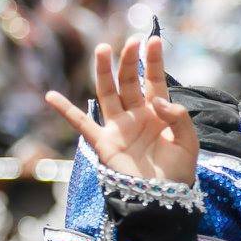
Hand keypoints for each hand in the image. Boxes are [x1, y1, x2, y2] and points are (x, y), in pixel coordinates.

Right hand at [44, 35, 197, 183]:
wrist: (163, 200)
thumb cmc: (179, 172)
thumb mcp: (189, 141)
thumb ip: (178, 117)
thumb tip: (154, 99)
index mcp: (159, 114)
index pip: (154, 81)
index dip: (153, 61)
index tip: (154, 40)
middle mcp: (136, 116)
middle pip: (129, 82)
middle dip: (128, 61)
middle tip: (130, 41)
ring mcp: (119, 127)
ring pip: (107, 93)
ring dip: (103, 72)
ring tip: (102, 49)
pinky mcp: (104, 143)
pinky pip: (82, 124)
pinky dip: (66, 111)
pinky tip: (51, 96)